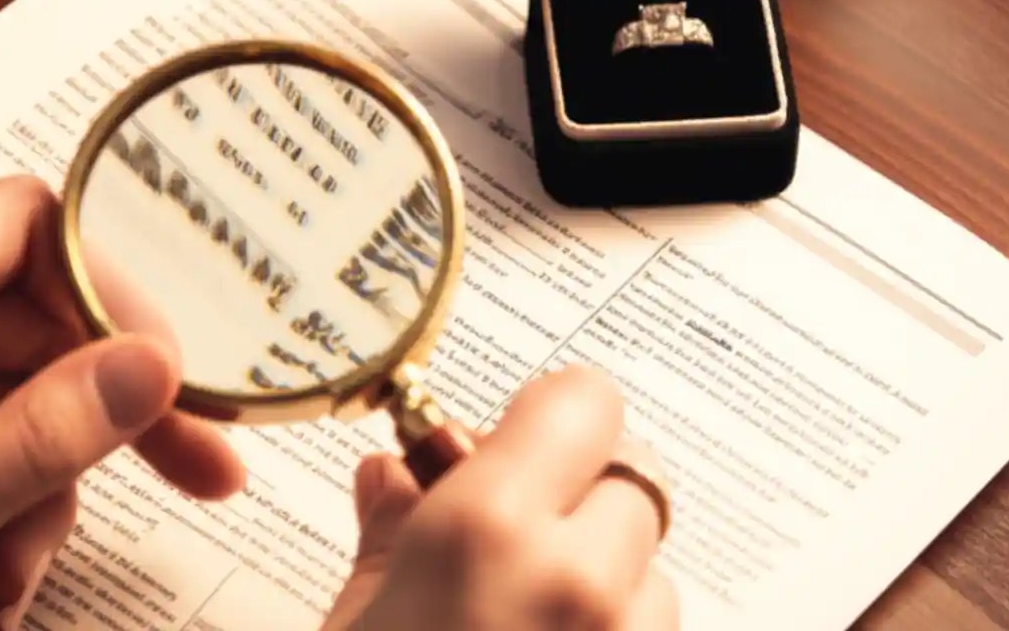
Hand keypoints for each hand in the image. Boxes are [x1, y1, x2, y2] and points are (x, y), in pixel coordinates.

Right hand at [322, 365, 677, 630]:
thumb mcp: (356, 616)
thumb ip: (388, 530)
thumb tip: (391, 476)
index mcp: (487, 531)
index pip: (583, 401)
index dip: (550, 410)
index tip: (514, 433)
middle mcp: (576, 578)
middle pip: (630, 474)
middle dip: (576, 492)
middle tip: (511, 530)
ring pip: (649, 563)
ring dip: (599, 568)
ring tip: (523, 607)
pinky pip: (652, 624)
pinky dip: (611, 622)